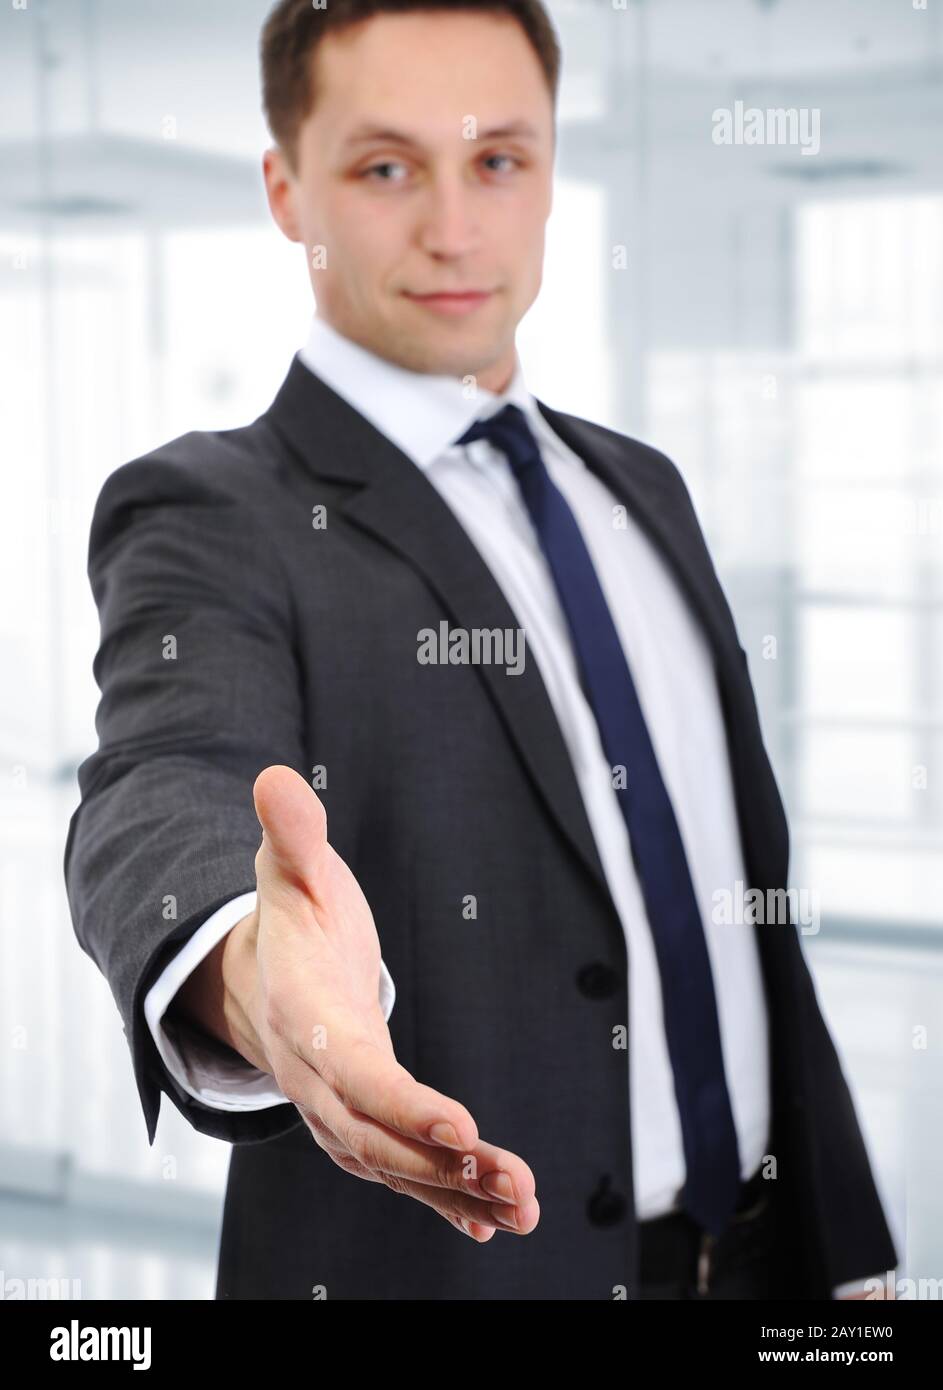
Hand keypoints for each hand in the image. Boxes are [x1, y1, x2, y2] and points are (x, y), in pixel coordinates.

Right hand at [209, 764, 539, 1242]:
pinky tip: (495, 1219)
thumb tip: (274, 776)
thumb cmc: (291, 916)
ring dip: (456, 1193)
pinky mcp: (357, 1122)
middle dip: (445, 1168)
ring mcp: (333, 1108)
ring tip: (525, 1209)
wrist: (257, 975)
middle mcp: (314, 1076)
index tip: (462, 1128)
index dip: (405, 1104)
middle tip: (518, 1186)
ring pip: (392, 1165)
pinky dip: (443, 1199)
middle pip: (377, 1137)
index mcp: (303, 1015)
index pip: (355, 1071)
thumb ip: (290, 833)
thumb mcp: (290, 868)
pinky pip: (399, 1170)